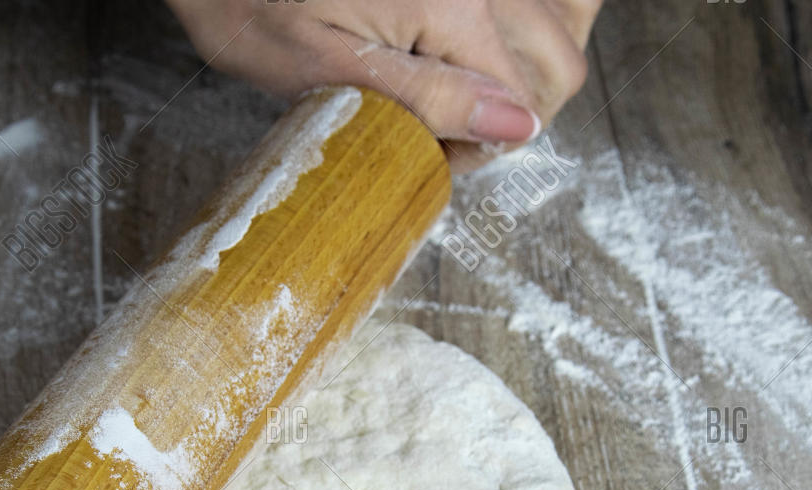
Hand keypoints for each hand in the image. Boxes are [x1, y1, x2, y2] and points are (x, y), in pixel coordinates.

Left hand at [165, 0, 601, 169]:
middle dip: (515, 110)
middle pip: (558, 59)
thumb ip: (430, 100)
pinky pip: (539, 0)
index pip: (522, 101)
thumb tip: (518, 129)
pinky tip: (485, 49)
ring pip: (561, 22)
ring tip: (465, 88)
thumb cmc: (251, 4)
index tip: (432, 152)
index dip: (482, 145)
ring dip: (530, 65)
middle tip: (449, 126)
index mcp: (453, 4)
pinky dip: (525, 26)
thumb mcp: (331, 72)